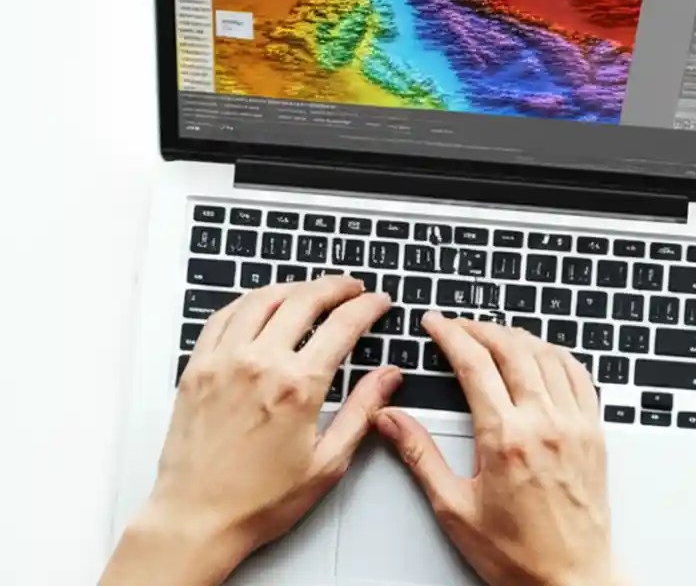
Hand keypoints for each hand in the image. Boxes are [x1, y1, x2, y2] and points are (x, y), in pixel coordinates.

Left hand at [102, 276, 401, 585]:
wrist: (197, 519)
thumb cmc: (258, 501)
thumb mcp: (328, 462)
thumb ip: (363, 411)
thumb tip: (388, 378)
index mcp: (297, 387)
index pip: (343, 325)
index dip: (367, 307)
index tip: (378, 303)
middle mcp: (258, 364)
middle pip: (304, 300)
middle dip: (335, 287)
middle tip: (351, 288)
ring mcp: (223, 362)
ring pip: (262, 299)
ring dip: (293, 287)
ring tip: (311, 290)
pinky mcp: (197, 370)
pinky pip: (222, 317)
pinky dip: (248, 301)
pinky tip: (261, 303)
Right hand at [374, 313, 625, 585]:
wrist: (571, 579)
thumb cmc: (517, 554)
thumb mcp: (454, 508)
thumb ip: (420, 456)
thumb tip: (391, 420)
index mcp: (506, 439)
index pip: (474, 364)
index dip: (451, 334)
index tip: (436, 323)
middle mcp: (545, 424)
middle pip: (512, 349)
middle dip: (480, 328)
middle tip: (458, 325)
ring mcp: (575, 425)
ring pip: (548, 355)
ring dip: (518, 337)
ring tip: (494, 335)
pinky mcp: (594, 434)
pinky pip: (579, 376)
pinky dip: (556, 355)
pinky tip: (542, 355)